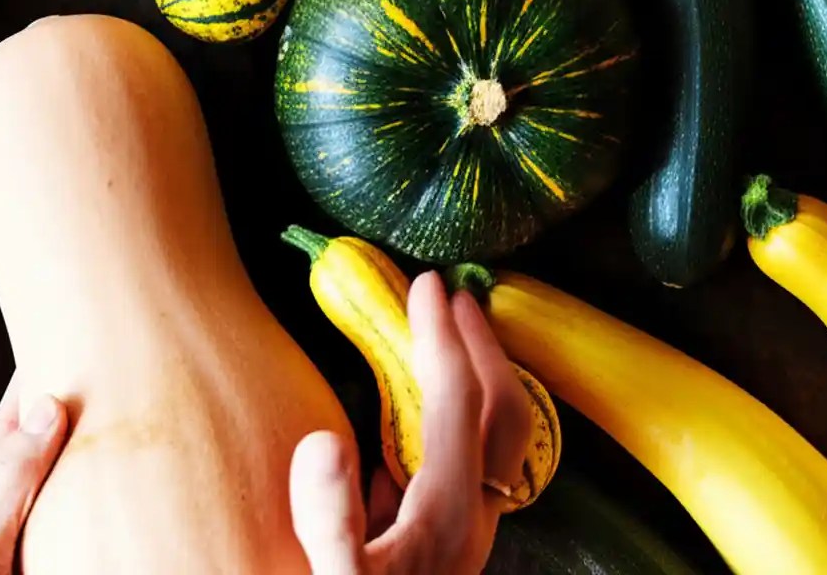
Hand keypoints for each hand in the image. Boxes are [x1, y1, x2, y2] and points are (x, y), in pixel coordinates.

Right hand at [290, 271, 531, 574]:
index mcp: (452, 512)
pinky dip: (456, 421)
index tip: (424, 285)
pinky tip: (417, 418)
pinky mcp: (451, 541)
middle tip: (455, 295)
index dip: (442, 335)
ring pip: (496, 437)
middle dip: (480, 344)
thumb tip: (325, 442)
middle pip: (501, 410)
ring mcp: (470, 528)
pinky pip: (469, 465)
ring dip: (479, 379)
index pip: (457, 401)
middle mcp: (476, 515)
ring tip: (451, 339)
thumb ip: (331, 520)